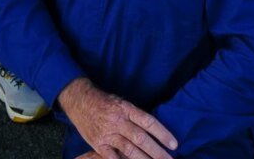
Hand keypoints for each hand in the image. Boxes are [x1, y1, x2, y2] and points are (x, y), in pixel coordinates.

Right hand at [58, 78, 176, 158]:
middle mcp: (118, 121)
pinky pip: (111, 157)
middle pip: (141, 139)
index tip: (174, 144)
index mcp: (126, 108)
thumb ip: (135, 116)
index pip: (148, 122)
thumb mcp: (121, 102)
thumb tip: (152, 131)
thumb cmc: (104, 102)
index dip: (163, 133)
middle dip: (157, 152)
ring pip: (129, 149)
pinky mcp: (97, 143)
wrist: (79, 100)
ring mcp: (107, 133)